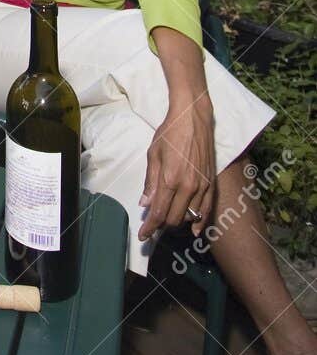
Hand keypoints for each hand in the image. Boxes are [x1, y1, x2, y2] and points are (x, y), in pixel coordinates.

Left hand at [139, 94, 216, 240]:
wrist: (193, 118)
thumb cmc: (169, 133)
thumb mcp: (153, 154)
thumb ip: (150, 182)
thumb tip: (145, 204)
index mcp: (170, 179)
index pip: (158, 213)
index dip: (150, 228)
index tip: (143, 236)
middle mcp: (188, 186)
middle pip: (174, 218)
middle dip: (162, 225)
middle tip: (153, 224)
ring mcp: (202, 186)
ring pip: (190, 216)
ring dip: (177, 222)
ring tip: (167, 222)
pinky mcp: (211, 183)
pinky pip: (207, 209)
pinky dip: (200, 222)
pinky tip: (194, 230)